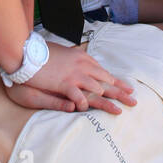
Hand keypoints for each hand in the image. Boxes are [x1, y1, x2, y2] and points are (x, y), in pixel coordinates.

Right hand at [10, 43, 135, 114]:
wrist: (28, 51)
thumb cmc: (42, 52)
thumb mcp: (63, 52)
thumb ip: (74, 59)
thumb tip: (80, 61)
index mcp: (83, 58)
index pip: (104, 72)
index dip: (116, 82)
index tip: (128, 89)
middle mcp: (82, 66)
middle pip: (106, 81)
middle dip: (120, 92)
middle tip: (133, 101)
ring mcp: (74, 74)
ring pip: (97, 89)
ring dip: (107, 102)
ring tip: (118, 111)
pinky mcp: (64, 82)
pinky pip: (78, 95)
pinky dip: (84, 103)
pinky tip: (90, 111)